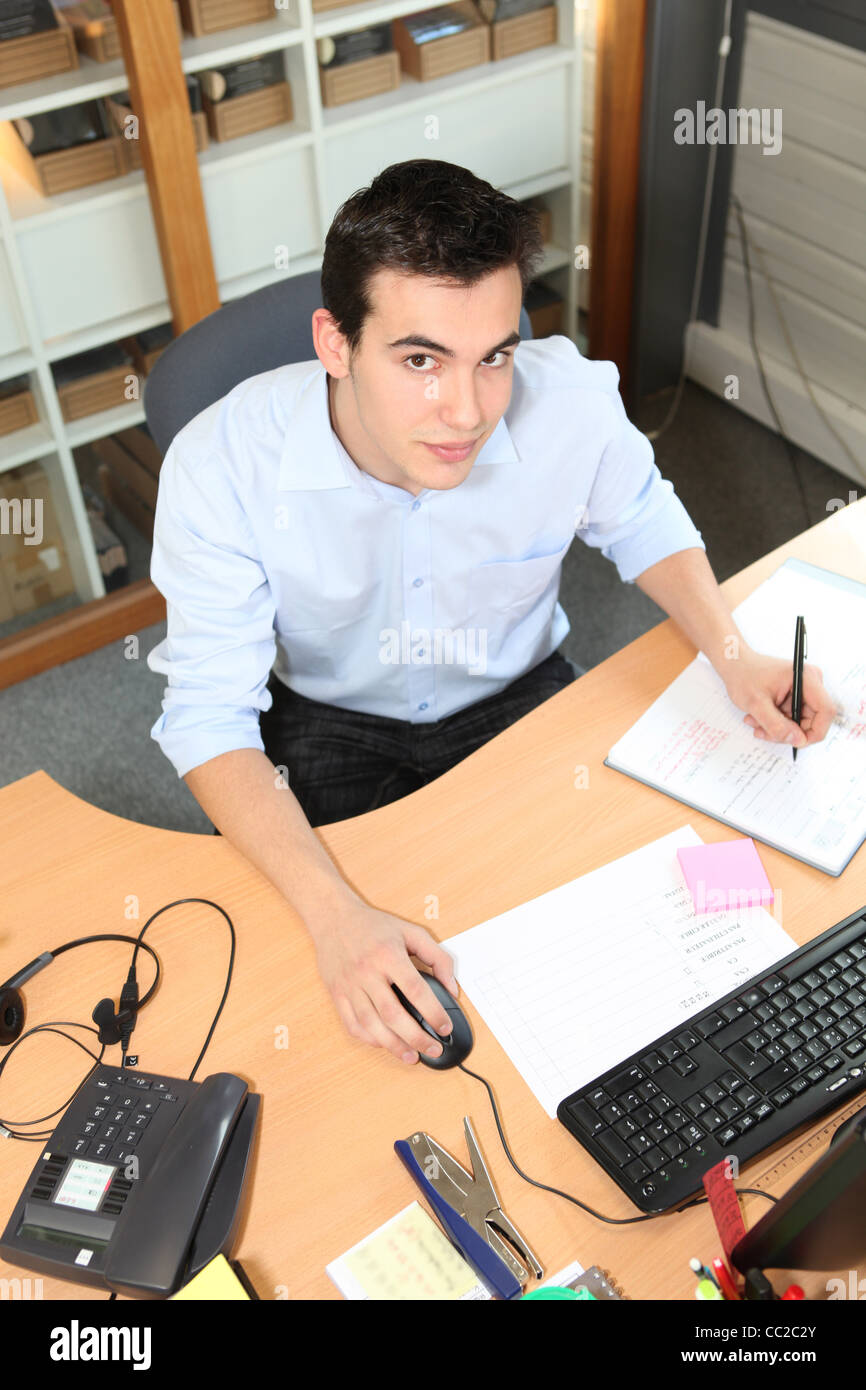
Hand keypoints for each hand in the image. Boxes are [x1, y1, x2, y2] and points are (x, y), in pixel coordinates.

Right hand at [313, 900, 458, 1063]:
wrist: (334, 918)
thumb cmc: (374, 926)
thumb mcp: (412, 932)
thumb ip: (437, 958)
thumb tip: (451, 988)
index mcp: (388, 955)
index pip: (415, 990)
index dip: (433, 1012)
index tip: (445, 1027)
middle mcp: (367, 972)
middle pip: (393, 1014)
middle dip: (416, 1037)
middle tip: (433, 1049)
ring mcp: (349, 985)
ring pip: (371, 1024)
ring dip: (393, 1046)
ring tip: (412, 1056)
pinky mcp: (336, 994)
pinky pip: (351, 1024)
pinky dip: (369, 1039)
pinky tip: (384, 1044)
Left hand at [722, 648, 837, 749]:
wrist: (735, 664)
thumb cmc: (743, 675)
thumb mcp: (756, 704)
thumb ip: (777, 725)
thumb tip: (798, 740)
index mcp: (807, 679)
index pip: (826, 711)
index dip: (815, 731)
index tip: (796, 742)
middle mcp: (810, 683)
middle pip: (813, 720)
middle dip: (788, 731)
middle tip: (763, 731)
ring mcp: (804, 690)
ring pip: (800, 723)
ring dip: (777, 728)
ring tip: (755, 721)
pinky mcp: (796, 696)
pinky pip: (792, 719)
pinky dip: (775, 723)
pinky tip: (758, 718)